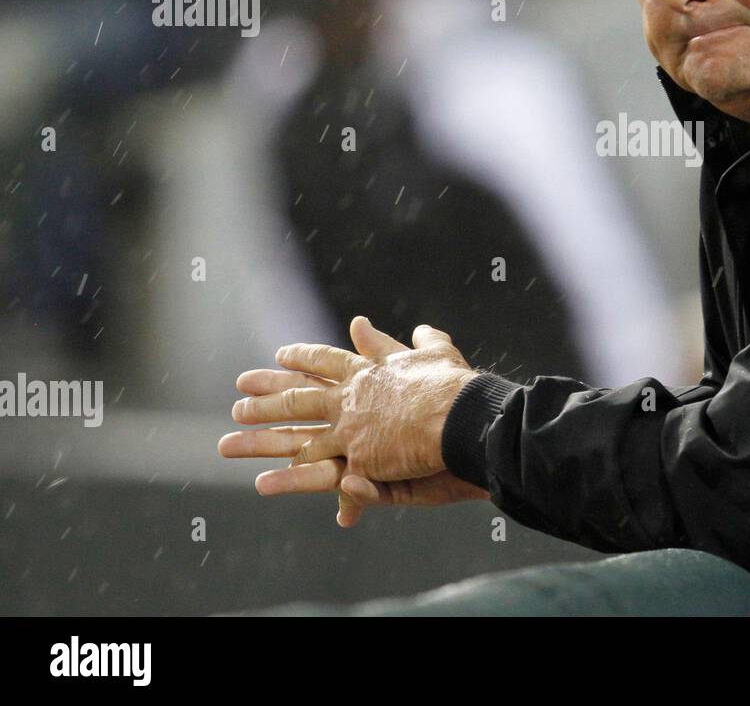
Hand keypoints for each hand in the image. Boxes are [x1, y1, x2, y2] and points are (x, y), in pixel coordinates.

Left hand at [219, 316, 485, 524]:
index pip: (328, 360)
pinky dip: (289, 479)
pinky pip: (318, 472)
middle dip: (266, 397)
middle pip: (299, 396)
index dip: (303, 358)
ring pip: (295, 435)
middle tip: (237, 398)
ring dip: (259, 440)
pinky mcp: (359, 460)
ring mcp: (351, 429)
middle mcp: (352, 398)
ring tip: (227, 443)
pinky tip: (261, 483)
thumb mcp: (437, 355)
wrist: (463, 416)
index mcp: (370, 372)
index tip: (279, 355)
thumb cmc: (455, 386)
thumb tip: (419, 327)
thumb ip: (422, 342)